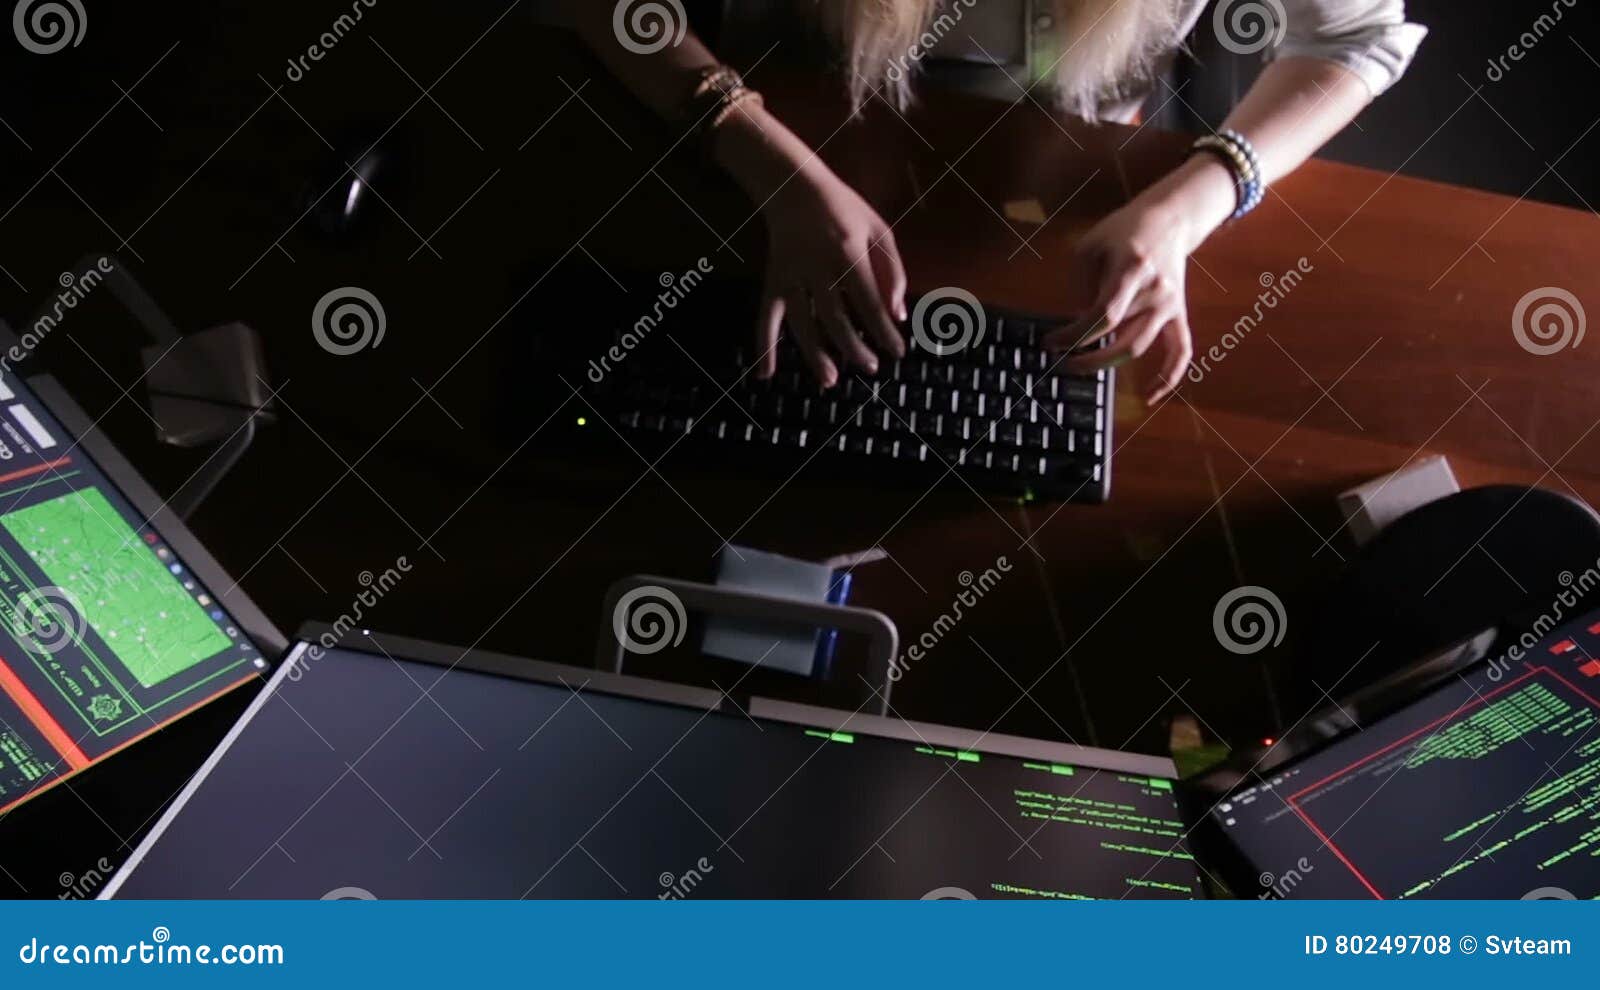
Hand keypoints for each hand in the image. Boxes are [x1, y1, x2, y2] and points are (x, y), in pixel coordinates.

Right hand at [712, 105, 906, 387]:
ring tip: (830, 380)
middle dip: (854, 347)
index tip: (897, 352)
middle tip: (870, 368)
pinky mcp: (773, 281)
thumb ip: (892, 270)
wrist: (794, 186)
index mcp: (848, 253)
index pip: (869, 302)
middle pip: (835, 318)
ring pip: (801, 323)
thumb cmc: (843, 208)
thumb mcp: (878, 228)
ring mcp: (790, 276)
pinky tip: (765, 375)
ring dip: (815, 355)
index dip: (884, 331)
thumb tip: (898, 314)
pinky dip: (763, 347)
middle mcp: (817, 268)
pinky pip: (766, 317)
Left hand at [1043, 155, 1235, 404]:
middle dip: (1086, 357)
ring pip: (1139, 347)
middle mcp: (1156, 291)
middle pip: (1120, 338)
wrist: (1169, 219)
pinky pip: (1180, 351)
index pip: (1103, 315)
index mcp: (1132, 269)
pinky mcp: (1179, 314)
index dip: (1074, 336)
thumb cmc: (1123, 231)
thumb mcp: (1090, 247)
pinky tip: (1150, 397)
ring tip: (1079, 365)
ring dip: (1107, 363)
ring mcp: (1171, 305)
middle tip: (1059, 360)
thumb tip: (1076, 324)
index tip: (1050, 343)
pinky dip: (1169, 377)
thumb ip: (1081, 286)